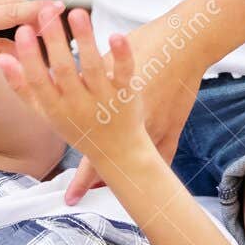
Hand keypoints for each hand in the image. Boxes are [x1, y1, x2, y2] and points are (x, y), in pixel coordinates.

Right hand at [0, 3, 148, 174]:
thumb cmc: (75, 127)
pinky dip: (121, 55)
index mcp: (55, 108)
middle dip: (55, 40)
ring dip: (85, 39)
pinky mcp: (127, 93)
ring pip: (93, 67)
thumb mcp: (45, 112)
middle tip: (46, 10)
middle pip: (65, 70)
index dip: (29, 57)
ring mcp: (104, 100)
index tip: (23, 30)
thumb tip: (0, 56)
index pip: (38, 82)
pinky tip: (116, 34)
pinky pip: (124, 73)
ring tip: (76, 12)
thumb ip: (22, 85)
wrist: (117, 152)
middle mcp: (78, 105)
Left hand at [63, 15, 203, 203]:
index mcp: (112, 113)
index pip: (92, 154)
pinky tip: (151, 183)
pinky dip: (155, 168)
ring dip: (125, 174)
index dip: (80, 179)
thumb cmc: (143, 45)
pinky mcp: (174, 126)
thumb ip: (86, 82)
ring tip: (116, 192)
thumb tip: (62, 87)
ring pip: (138, 163)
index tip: (70, 198)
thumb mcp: (105, 62)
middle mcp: (135, 128)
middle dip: (96, 183)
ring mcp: (157, 129)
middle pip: (114, 165)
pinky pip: (164, 155)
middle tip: (82, 201)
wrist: (182, 43)